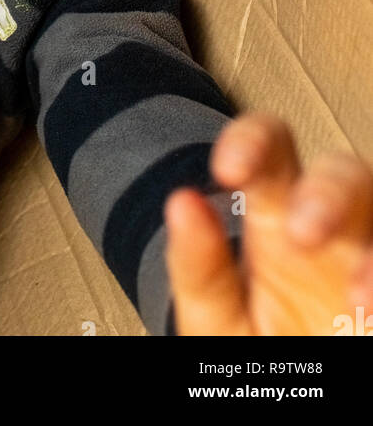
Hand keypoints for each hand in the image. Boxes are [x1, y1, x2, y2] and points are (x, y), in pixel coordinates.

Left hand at [164, 112, 372, 334]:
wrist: (289, 395)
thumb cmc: (251, 350)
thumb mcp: (216, 316)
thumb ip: (199, 267)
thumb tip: (181, 202)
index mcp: (278, 214)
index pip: (271, 148)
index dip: (254, 140)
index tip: (228, 170)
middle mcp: (336, 227)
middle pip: (345, 173)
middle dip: (330, 193)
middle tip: (304, 235)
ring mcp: (372, 255)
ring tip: (358, 303)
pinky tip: (370, 314)